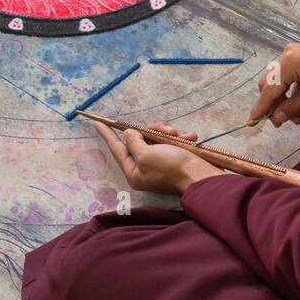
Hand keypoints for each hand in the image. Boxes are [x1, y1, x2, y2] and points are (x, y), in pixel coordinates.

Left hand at [92, 121, 222, 195]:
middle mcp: (145, 168)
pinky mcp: (174, 158)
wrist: (202, 176)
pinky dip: (181, 139)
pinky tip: (190, 139)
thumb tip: (129, 134)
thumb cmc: (171, 167)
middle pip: (140, 139)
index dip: (107, 134)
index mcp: (134, 171)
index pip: (117, 149)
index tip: (97, 123)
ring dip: (169, 133)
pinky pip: (172, 141)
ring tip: (180, 136)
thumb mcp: (146, 154)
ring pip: (157, 137)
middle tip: (166, 130)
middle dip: (153, 131)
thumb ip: (133, 142)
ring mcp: (160, 163)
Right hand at [250, 43, 299, 126]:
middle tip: (284, 123)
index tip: (251, 121)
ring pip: (285, 83)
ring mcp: (298, 54)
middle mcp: (288, 55)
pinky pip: (295, 77)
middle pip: (273, 84)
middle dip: (279, 105)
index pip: (269, 89)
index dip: (261, 107)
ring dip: (292, 102)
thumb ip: (291, 109)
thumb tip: (275, 118)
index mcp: (288, 63)